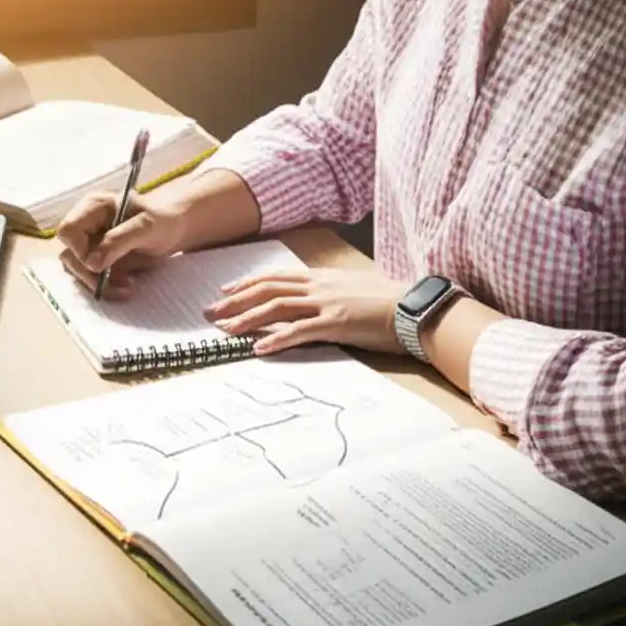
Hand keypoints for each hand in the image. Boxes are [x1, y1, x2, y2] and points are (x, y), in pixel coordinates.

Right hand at [55, 190, 188, 299]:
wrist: (174, 230)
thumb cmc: (162, 220)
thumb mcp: (146, 227)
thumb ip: (117, 241)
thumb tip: (92, 263)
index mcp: (93, 207)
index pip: (68, 230)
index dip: (79, 251)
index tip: (99, 266)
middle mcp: (86, 224)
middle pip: (68, 253)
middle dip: (90, 274)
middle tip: (118, 285)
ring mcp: (89, 243)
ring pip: (77, 270)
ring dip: (99, 284)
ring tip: (128, 288)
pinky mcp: (96, 260)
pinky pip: (90, 278)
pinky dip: (106, 288)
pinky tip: (126, 288)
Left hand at [204, 268, 408, 355]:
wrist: (414, 307)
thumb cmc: (387, 301)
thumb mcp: (351, 289)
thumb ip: (327, 293)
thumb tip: (310, 302)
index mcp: (321, 277)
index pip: (276, 277)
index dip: (247, 284)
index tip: (225, 291)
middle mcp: (318, 286)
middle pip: (268, 290)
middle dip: (236, 300)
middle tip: (211, 312)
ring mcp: (326, 304)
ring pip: (276, 307)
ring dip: (248, 318)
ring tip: (226, 330)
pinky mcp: (336, 324)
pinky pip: (299, 332)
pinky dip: (276, 339)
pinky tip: (258, 348)